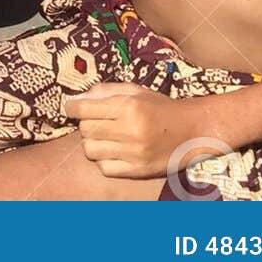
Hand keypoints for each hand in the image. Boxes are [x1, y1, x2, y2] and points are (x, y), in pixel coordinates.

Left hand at [63, 84, 213, 179]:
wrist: (192, 130)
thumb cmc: (160, 107)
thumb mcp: (135, 90)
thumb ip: (105, 90)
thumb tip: (79, 98)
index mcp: (128, 106)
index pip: (85, 109)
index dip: (72, 107)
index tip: (70, 107)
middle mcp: (130, 130)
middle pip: (86, 130)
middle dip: (84, 123)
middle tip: (93, 120)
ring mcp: (134, 153)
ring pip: (91, 150)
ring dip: (92, 142)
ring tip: (103, 136)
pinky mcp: (138, 170)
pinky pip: (105, 168)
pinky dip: (103, 159)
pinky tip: (112, 151)